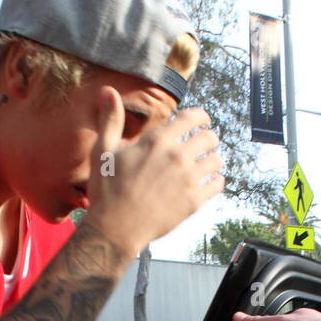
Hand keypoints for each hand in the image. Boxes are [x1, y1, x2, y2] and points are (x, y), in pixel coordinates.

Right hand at [86, 87, 223, 254]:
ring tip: (207, 164)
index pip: (193, 117)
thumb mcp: (103, 151)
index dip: (201, 116)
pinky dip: (216, 182)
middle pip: (209, 137)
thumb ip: (110, 120)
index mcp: (157, 140)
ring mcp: (187, 179)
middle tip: (205, 143)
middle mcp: (176, 156)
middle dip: (208, 138)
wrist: (114, 229)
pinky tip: (209, 183)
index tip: (202, 120)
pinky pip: (218, 184)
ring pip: (216, 160)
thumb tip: (107, 90)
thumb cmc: (106, 191)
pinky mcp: (193, 201)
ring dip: (213, 160)